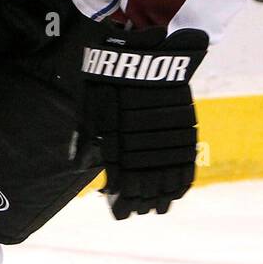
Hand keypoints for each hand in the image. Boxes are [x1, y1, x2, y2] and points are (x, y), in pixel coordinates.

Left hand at [74, 25, 208, 219]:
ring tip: (159, 208)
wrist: (138, 50)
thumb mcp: (89, 109)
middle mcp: (140, 137)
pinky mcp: (182, 122)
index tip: (121, 213)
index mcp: (113, 135)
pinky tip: (178, 190)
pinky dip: (182, 178)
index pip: (121, 179)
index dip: (122, 200)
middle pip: (145, 181)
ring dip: (162, 195)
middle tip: (141, 213)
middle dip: (143, 202)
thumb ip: (85, 139)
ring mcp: (163, 131)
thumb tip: (77, 166)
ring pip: (166, 173)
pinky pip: (185, 158)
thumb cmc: (105, 80)